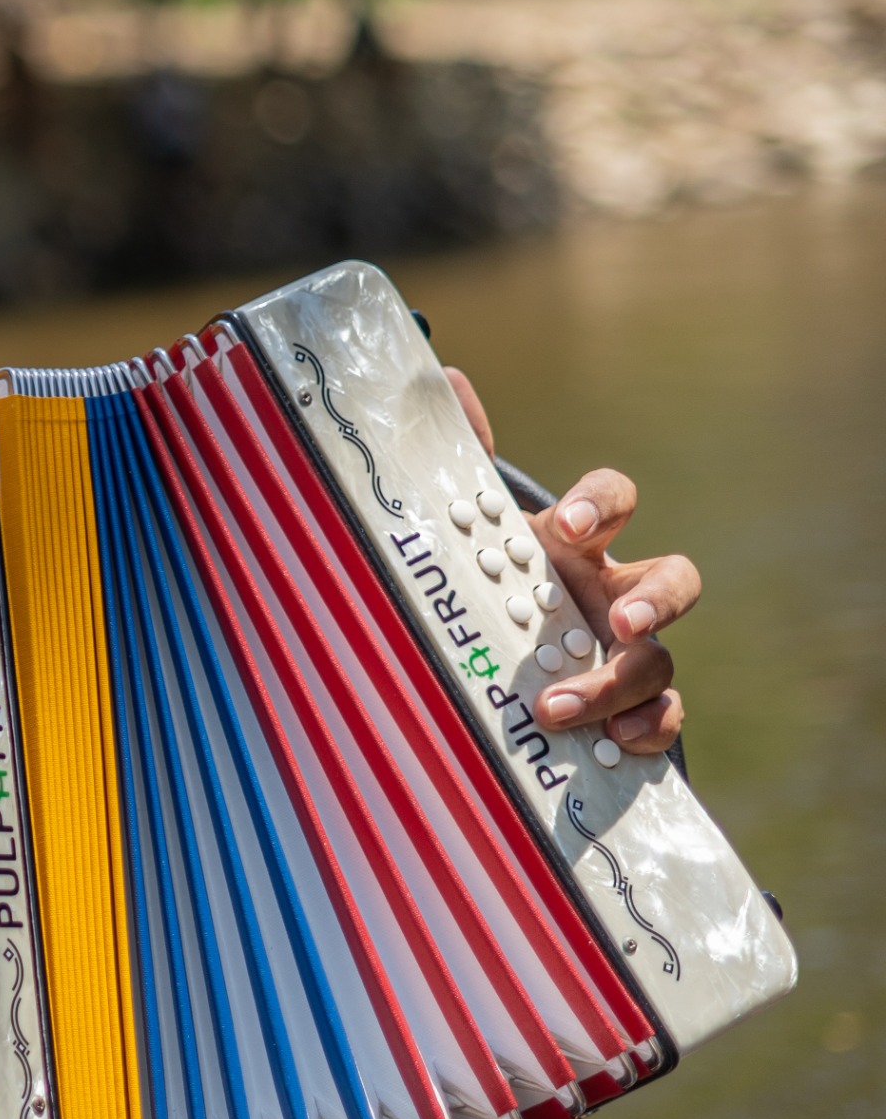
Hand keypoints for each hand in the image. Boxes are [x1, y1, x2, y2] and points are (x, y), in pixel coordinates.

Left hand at [446, 368, 698, 753]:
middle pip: (673, 582)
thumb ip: (459, 457)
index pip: (612, 499)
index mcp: (574, 540)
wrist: (484, 650)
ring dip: (619, 684)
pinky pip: (663, 714)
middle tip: (618, 620)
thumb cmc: (483, 575)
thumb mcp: (465, 523)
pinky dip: (648, 727)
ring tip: (557, 709)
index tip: (568, 524)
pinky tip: (618, 743)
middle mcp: (613, 591)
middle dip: (657, 601)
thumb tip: (445, 376)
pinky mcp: (627, 703)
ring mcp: (626, 650)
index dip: (599, 503)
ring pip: (658, 661)